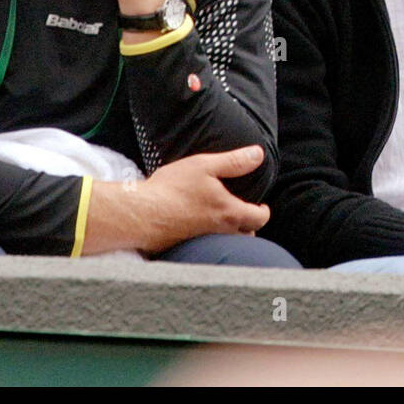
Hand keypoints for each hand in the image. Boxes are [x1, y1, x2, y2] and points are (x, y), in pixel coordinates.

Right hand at [83, 145, 270, 254]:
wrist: (139, 215)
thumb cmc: (172, 189)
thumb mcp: (205, 166)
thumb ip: (234, 161)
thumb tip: (258, 154)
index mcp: (229, 213)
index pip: (259, 219)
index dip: (263, 211)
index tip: (261, 206)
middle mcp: (219, 232)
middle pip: (246, 235)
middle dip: (249, 225)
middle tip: (243, 213)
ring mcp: (202, 244)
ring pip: (225, 242)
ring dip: (229, 234)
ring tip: (222, 220)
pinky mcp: (185, 249)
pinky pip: (206, 247)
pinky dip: (209, 239)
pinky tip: (198, 226)